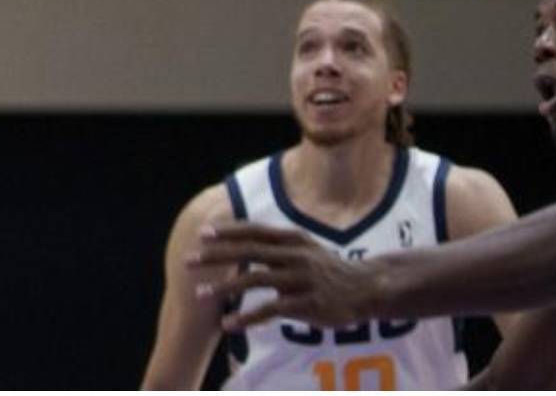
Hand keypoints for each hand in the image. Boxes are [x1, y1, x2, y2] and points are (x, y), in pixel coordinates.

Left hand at [188, 223, 381, 330]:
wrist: (367, 288)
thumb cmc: (328, 268)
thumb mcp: (304, 247)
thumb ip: (276, 244)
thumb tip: (242, 239)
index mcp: (292, 239)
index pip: (253, 231)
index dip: (226, 232)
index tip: (202, 234)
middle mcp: (294, 255)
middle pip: (247, 252)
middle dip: (215, 256)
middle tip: (188, 261)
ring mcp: (301, 279)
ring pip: (255, 280)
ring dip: (224, 287)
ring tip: (200, 295)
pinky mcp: (307, 304)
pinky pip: (271, 310)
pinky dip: (247, 317)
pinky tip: (228, 324)